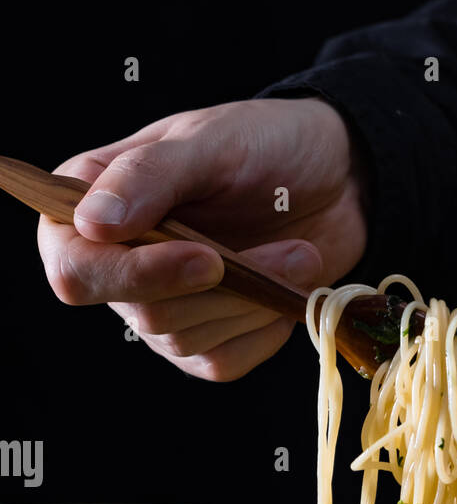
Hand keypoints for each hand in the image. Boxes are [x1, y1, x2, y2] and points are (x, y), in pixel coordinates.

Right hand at [38, 98, 368, 379]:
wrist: (333, 179)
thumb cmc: (264, 145)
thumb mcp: (210, 141)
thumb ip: (148, 174)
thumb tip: (91, 223)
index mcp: (89, 204)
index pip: (76, 269)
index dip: (133, 275)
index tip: (205, 258)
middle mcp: (115, 263)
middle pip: (144, 313)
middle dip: (225, 287)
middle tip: (293, 249)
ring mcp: (157, 307)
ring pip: (186, 340)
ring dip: (254, 302)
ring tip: (300, 256)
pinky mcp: (203, 340)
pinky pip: (220, 362)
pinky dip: (263, 332)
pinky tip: (285, 292)